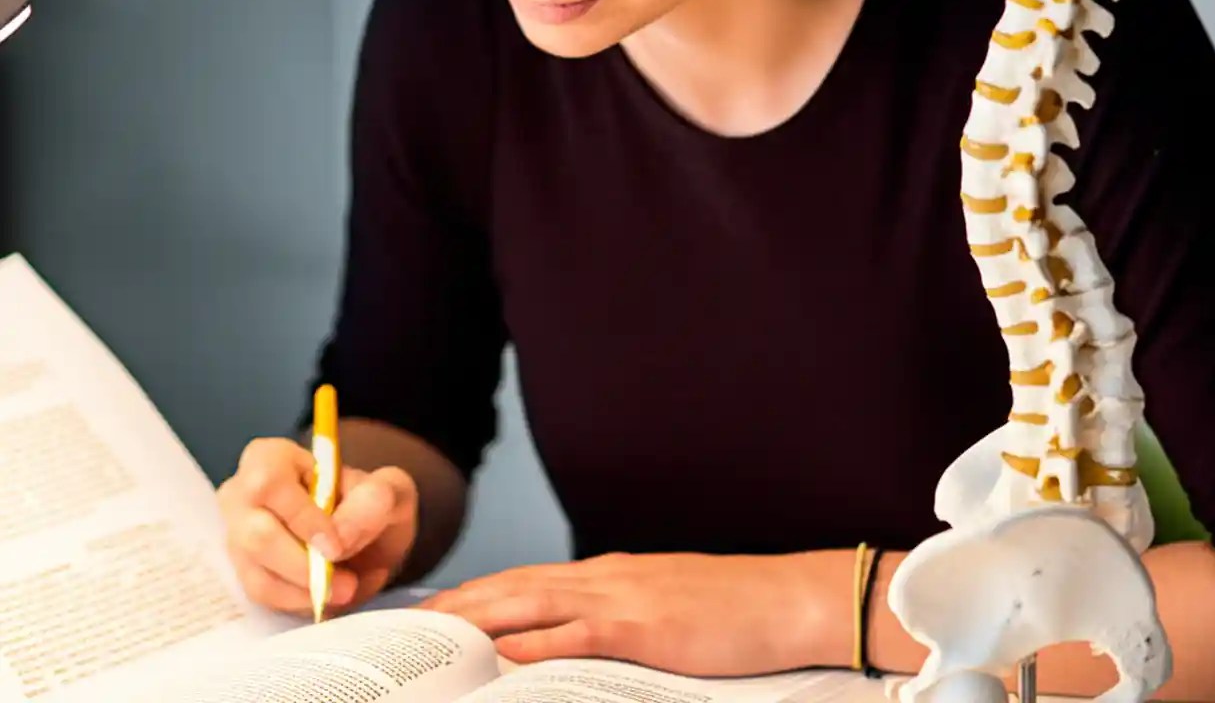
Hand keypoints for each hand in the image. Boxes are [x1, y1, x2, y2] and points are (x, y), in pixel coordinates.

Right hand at [216, 437, 418, 615]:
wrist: (367, 531)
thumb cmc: (369, 500)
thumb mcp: (388, 489)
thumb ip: (372, 502)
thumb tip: (338, 541)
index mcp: (270, 458)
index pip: (269, 485)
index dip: (302, 519)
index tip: (337, 547)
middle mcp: (241, 497)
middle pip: (256, 537)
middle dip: (304, 567)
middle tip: (348, 584)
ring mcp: (237, 537)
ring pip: (257, 574)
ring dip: (306, 592)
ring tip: (348, 591)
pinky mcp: (245, 572)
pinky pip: (265, 596)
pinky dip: (302, 603)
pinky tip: (330, 595)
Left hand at [420, 550, 853, 676]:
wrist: (791, 599)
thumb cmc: (736, 610)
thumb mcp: (667, 608)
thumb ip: (618, 618)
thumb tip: (575, 644)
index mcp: (611, 575)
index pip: (528, 579)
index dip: (479, 592)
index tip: (438, 608)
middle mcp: (606, 578)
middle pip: (515, 585)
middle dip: (460, 601)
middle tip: (411, 621)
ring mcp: (624, 599)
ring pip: (532, 603)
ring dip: (477, 616)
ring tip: (432, 633)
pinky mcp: (645, 628)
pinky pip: (576, 634)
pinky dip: (533, 642)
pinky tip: (499, 653)